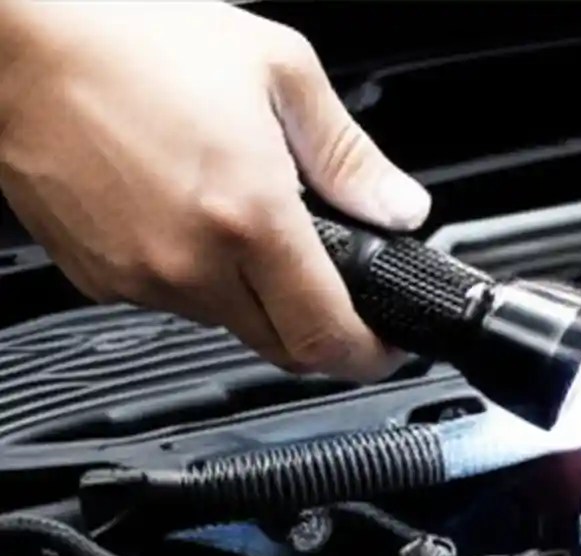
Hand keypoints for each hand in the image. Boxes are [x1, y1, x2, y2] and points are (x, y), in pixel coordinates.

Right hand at [0, 1, 430, 380]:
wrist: (15, 33)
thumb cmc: (128, 34)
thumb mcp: (278, 71)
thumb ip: (350, 155)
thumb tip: (398, 208)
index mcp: (248, 218)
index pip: (328, 337)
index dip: (372, 354)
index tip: (389, 345)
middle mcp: (190, 264)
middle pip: (282, 346)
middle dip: (322, 330)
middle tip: (339, 292)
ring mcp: (136, 278)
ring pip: (226, 323)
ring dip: (257, 295)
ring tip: (248, 219)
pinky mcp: (95, 278)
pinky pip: (170, 301)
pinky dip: (199, 277)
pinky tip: (192, 216)